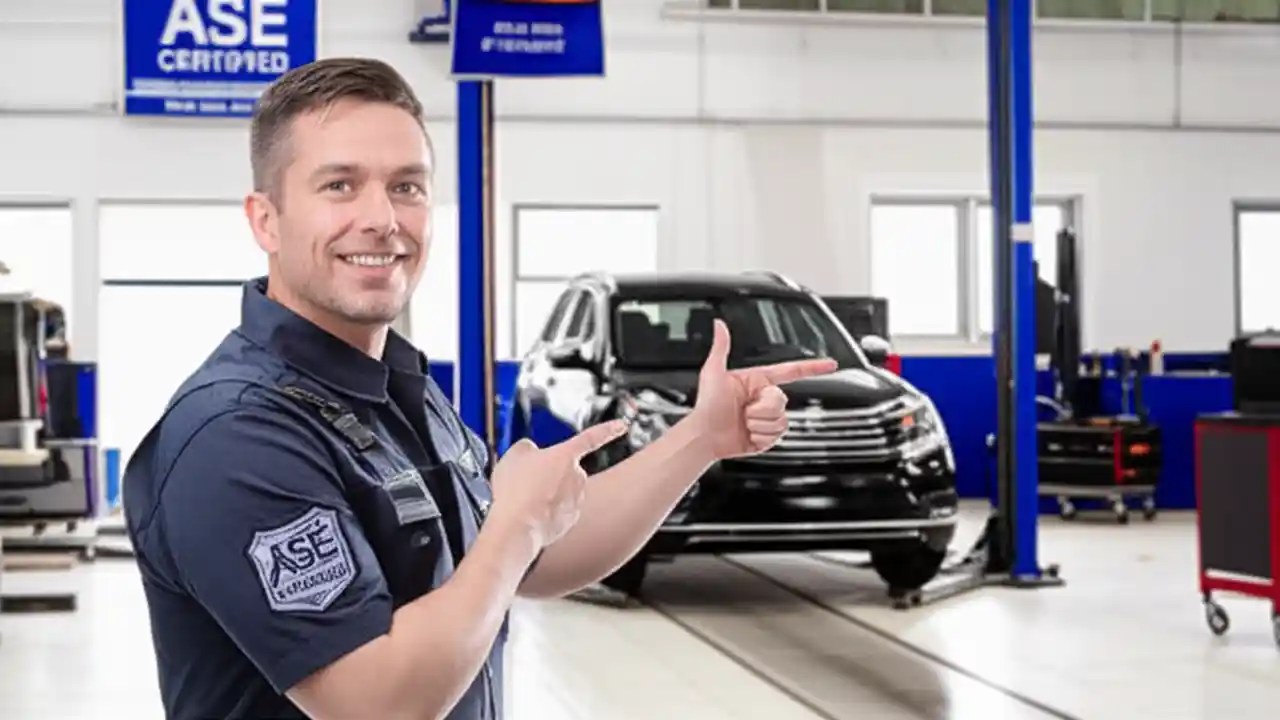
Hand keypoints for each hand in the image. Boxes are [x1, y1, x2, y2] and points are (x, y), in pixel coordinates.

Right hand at [488, 419, 627, 547]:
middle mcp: (577, 477)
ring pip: (561, 492)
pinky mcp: (568, 522)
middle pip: (565, 470)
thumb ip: (527, 447)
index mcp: (566, 455)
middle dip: (549, 475)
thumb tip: (531, 451)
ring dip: (546, 494)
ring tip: (523, 500)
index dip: (608, 430)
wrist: (516, 527)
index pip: (591, 438)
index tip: (622, 425)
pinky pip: (557, 512)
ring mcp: (575, 501)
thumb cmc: (516, 490)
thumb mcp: (514, 454)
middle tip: (526, 482)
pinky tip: (529, 514)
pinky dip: (545, 512)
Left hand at [690, 320, 837, 459]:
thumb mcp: (713, 372)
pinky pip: (777, 436)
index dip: (812, 368)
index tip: (831, 365)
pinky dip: (762, 437)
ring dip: (761, 424)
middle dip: (763, 408)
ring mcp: (765, 418)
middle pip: (783, 400)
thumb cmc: (706, 404)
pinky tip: (748, 434)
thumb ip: (721, 347)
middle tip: (745, 410)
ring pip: (782, 420)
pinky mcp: (766, 436)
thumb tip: (719, 324)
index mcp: (757, 381)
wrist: (704, 436)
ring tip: (744, 422)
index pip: (791, 371)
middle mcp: (763, 399)